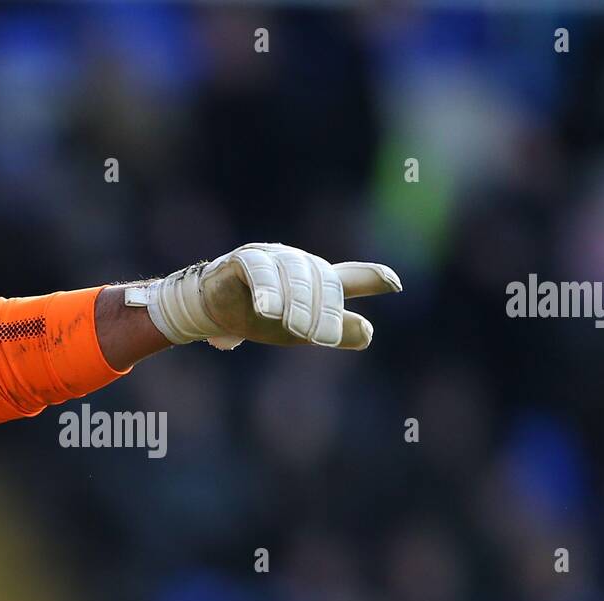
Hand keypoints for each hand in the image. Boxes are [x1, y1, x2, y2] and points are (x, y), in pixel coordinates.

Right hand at [129, 243, 401, 349]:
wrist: (208, 310)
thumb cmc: (256, 316)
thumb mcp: (300, 330)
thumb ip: (335, 330)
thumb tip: (370, 332)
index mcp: (312, 279)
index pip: (345, 277)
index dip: (371, 278)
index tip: (395, 284)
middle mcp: (295, 263)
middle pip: (320, 280)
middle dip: (324, 310)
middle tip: (324, 338)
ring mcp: (269, 258)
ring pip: (292, 275)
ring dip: (297, 304)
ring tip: (298, 330)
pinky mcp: (241, 260)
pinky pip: (256, 269)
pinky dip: (265, 288)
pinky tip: (267, 308)